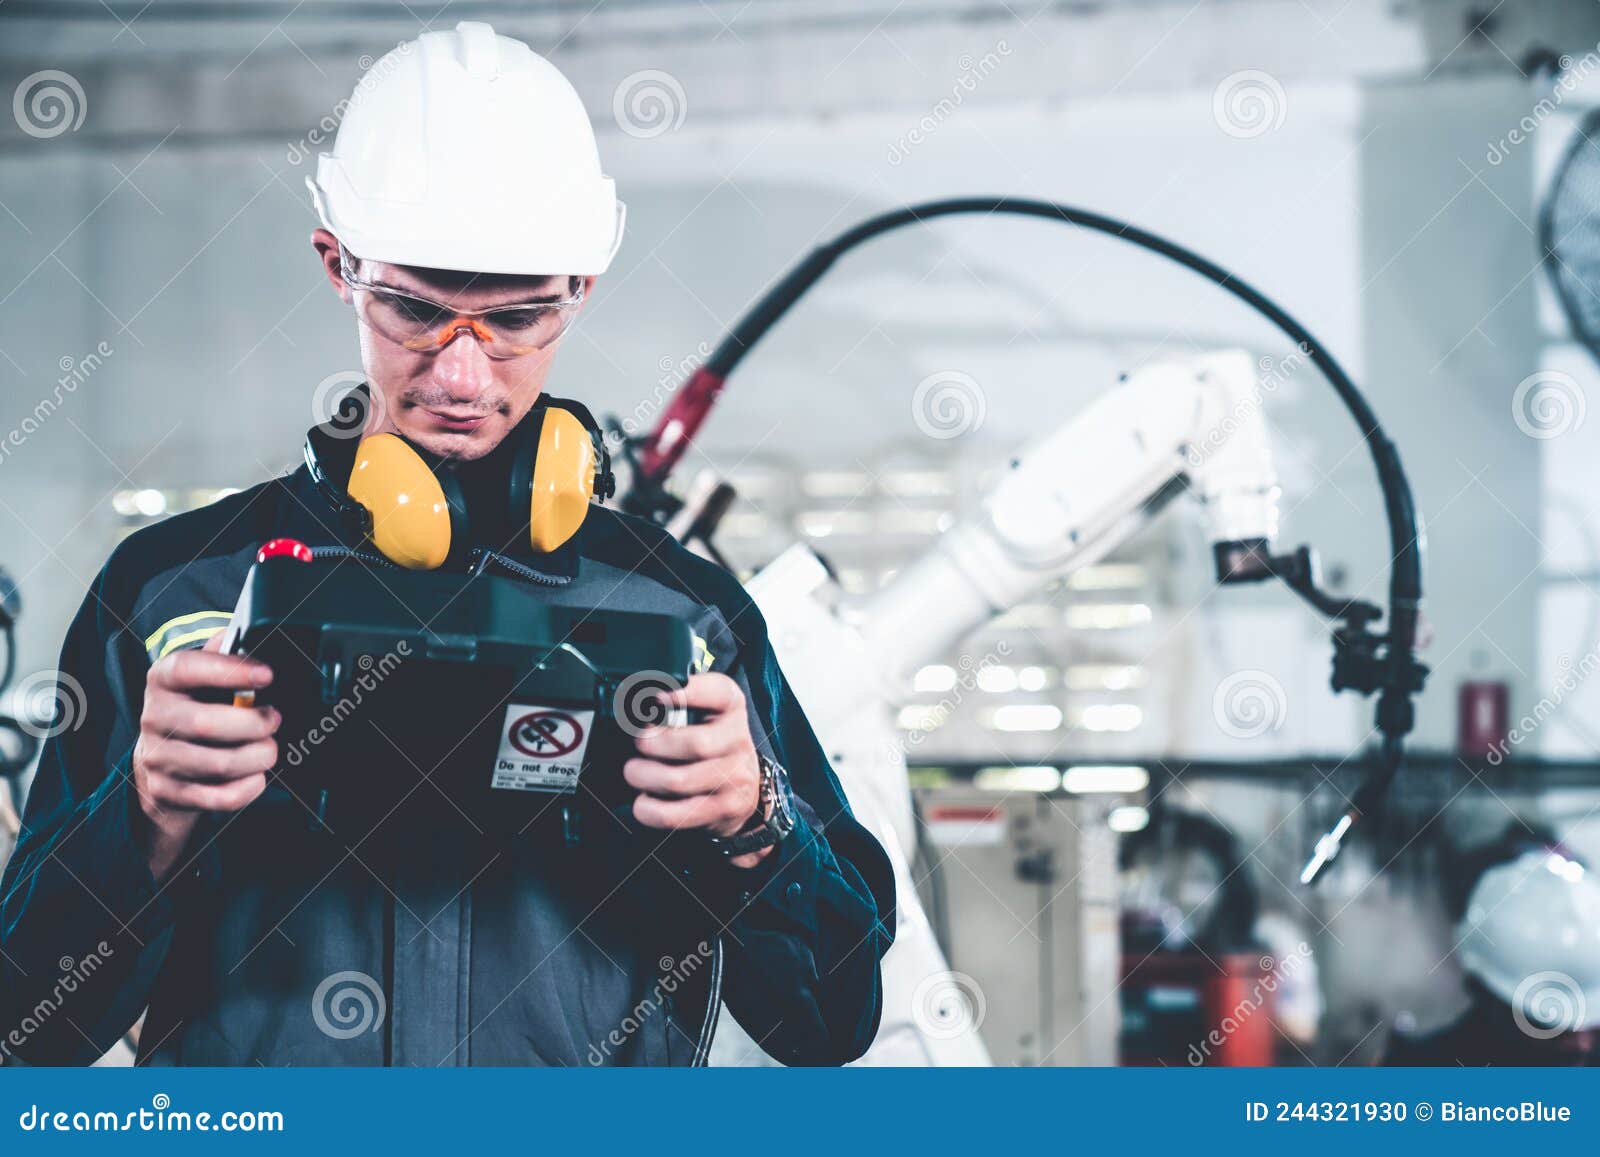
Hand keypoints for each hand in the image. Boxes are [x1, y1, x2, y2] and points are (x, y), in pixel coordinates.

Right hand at [132, 631, 278, 880]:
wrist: (159, 765)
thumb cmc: (193, 709)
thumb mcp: (201, 676)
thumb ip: (222, 653)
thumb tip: (245, 631)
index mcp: (162, 680)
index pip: (187, 669)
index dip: (230, 671)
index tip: (267, 674)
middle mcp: (154, 717)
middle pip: (206, 724)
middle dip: (253, 724)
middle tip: (274, 719)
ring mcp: (158, 758)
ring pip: (217, 764)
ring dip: (258, 757)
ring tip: (270, 749)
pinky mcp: (168, 792)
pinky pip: (218, 797)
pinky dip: (248, 788)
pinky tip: (257, 775)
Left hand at [624, 673, 771, 867]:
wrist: (741, 789)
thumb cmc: (710, 746)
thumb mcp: (703, 716)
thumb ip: (675, 707)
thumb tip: (633, 710)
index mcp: (731, 706)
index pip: (719, 693)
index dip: (690, 693)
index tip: (659, 695)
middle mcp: (738, 740)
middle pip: (695, 744)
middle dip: (655, 745)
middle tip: (639, 744)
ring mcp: (735, 777)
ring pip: (681, 781)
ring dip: (646, 777)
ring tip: (634, 772)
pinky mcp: (724, 809)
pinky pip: (676, 813)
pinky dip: (650, 809)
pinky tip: (643, 801)